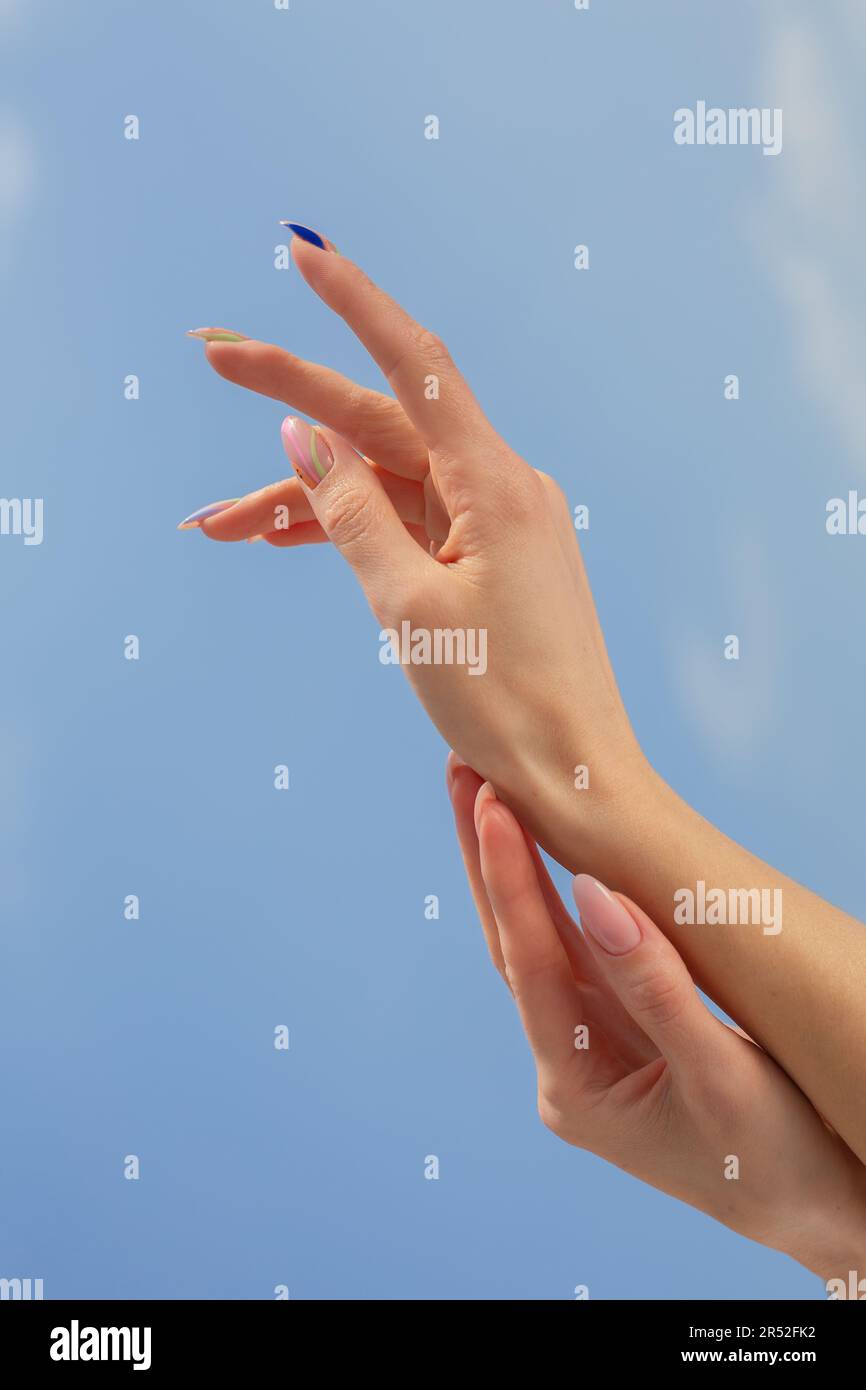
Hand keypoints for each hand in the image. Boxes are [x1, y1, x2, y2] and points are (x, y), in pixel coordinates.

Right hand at [184, 229, 647, 863]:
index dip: (354, 302)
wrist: (573, 776)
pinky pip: (409, 524)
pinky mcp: (488, 561)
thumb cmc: (503, 701)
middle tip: (214, 358)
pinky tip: (288, 537)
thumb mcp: (409, 605)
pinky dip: (352, 529)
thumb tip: (307, 436)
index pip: (414, 365)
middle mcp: (500, 487)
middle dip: (295, 401)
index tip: (301, 250)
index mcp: (494, 483)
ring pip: (386, 483)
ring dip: (307, 496)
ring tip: (221, 524)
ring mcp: (495, 525)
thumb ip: (352, 513)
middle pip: (383, 422)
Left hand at [446, 753, 865, 1282]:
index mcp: (576, 1088)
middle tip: (463, 769)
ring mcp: (594, 1040)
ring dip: (518, 865)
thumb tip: (594, 893)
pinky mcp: (627, 1024)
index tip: (490, 802)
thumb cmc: (775, 1158)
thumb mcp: (720, 1076)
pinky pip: (587, 946)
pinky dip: (565, 892)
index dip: (510, 880)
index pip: (530, 966)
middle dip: (487, 856)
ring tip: (490, 788)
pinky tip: (549, 844)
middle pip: (516, 943)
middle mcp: (569, 1060)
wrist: (820, 1207)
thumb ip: (656, 987)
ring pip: (545, 938)